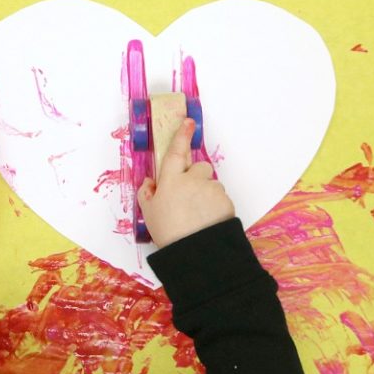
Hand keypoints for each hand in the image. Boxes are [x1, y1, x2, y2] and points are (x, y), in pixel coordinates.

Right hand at [137, 118, 233, 247]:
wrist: (196, 251)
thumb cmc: (168, 232)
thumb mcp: (148, 214)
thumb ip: (147, 193)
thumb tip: (150, 182)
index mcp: (171, 180)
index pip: (176, 152)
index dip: (181, 135)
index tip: (188, 122)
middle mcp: (192, 180)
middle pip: (199, 167)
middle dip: (196, 176)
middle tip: (188, 197)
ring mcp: (211, 189)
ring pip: (211, 184)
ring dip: (205, 193)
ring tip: (197, 215)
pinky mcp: (226, 200)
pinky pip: (220, 197)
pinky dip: (215, 205)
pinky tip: (207, 220)